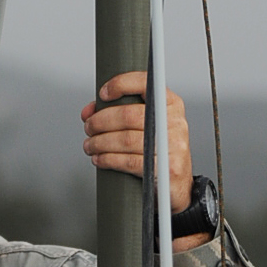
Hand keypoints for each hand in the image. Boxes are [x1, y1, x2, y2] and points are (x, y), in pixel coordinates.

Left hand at [81, 70, 192, 214]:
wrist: (177, 183)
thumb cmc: (158, 148)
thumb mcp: (148, 123)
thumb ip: (121, 110)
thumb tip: (90, 110)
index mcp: (170, 103)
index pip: (144, 83)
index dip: (120, 85)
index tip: (102, 94)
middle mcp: (174, 122)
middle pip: (128, 115)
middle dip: (101, 121)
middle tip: (89, 127)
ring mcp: (173, 146)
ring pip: (126, 140)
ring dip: (100, 142)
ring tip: (90, 145)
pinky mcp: (167, 169)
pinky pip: (130, 161)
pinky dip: (109, 159)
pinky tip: (100, 159)